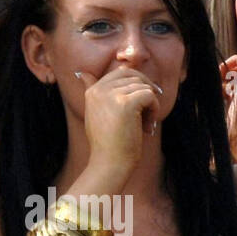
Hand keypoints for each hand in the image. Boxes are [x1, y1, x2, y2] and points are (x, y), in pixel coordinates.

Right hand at [77, 66, 162, 187]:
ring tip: (146, 124)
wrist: (109, 163)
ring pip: (143, 87)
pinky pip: (149, 96)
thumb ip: (93, 91)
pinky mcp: (126, 103)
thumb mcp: (94, 113)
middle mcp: (99, 90)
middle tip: (149, 111)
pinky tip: (149, 126)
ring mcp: (111, 95)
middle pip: (133, 75)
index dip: (136, 84)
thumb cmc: (106, 143)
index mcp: (92, 91)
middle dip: (145, 90)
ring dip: (150, 105)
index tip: (143, 102)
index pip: (120, 72)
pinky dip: (155, 110)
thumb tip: (82, 73)